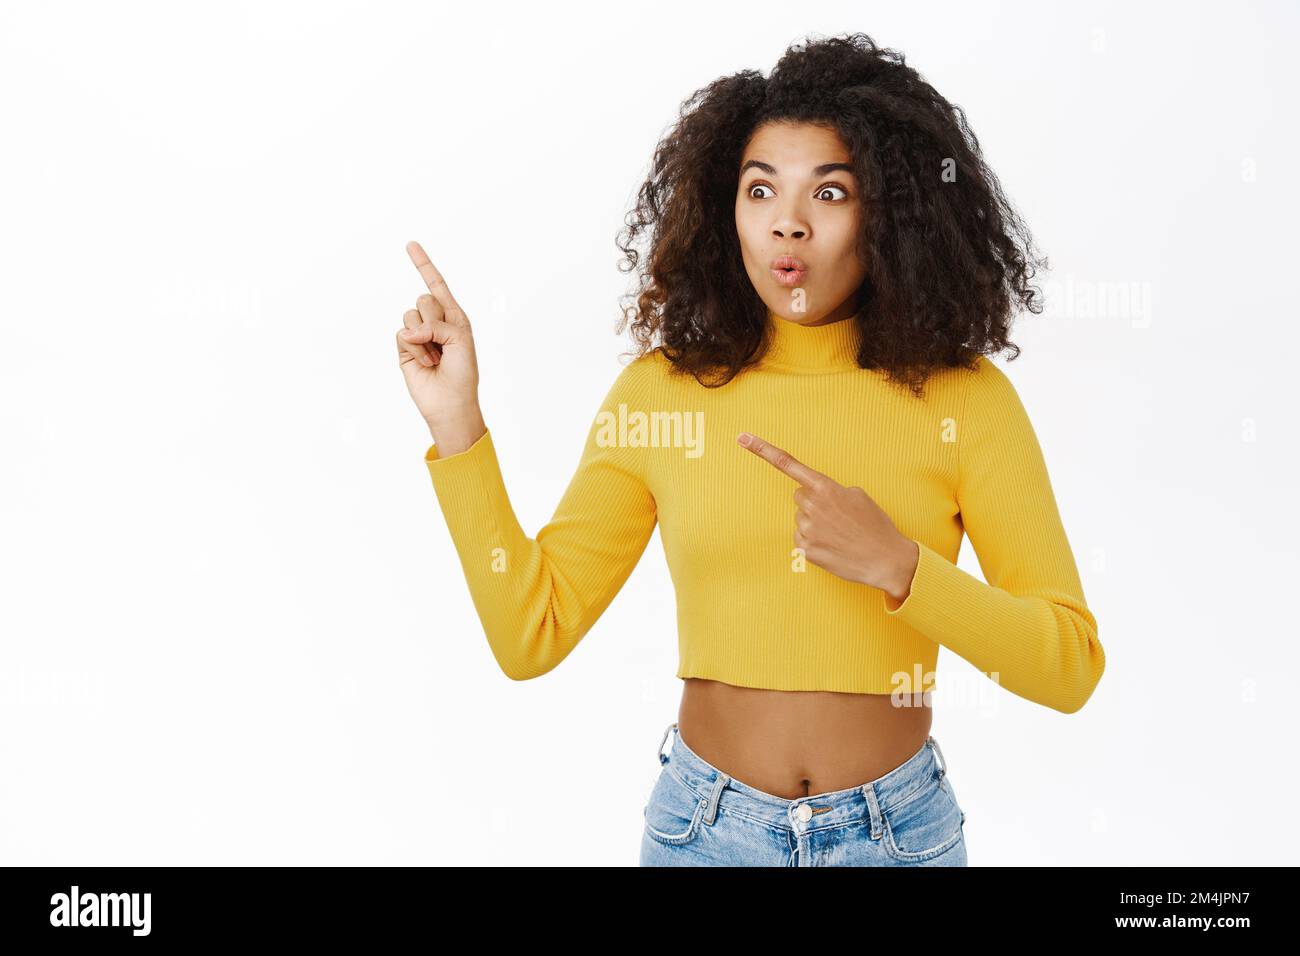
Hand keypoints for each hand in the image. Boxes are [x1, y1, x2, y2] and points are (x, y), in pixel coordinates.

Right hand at [396, 240, 481, 428]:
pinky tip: (427, 362)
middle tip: (444, 342)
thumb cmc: (463, 372)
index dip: (424, 265)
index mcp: (454, 316)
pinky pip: (401, 333)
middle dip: (434, 320)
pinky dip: (415, 347)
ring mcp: (418, 335)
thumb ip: (437, 325)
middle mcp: (434, 322)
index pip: (437, 285)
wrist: (451, 402)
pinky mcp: (404, 348)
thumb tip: (407, 330)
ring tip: (436, 356)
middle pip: (424, 299)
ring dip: (425, 338)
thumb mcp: (460, 340)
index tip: (410, 244)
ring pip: (410, 316)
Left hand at [737, 431, 918, 599]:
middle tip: (838, 515)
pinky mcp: (804, 549)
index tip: (742, 438)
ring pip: (801, 518)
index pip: (788, 463)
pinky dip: (814, 541)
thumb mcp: (858, 496)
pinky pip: (801, 537)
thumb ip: (832, 490)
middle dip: (814, 502)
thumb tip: (817, 496)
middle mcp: (811, 506)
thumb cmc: (875, 526)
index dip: (762, 449)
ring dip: (815, 522)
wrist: (886, 560)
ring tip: (839, 533)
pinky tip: (833, 546)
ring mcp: (806, 528)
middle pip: (799, 496)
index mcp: (825, 487)